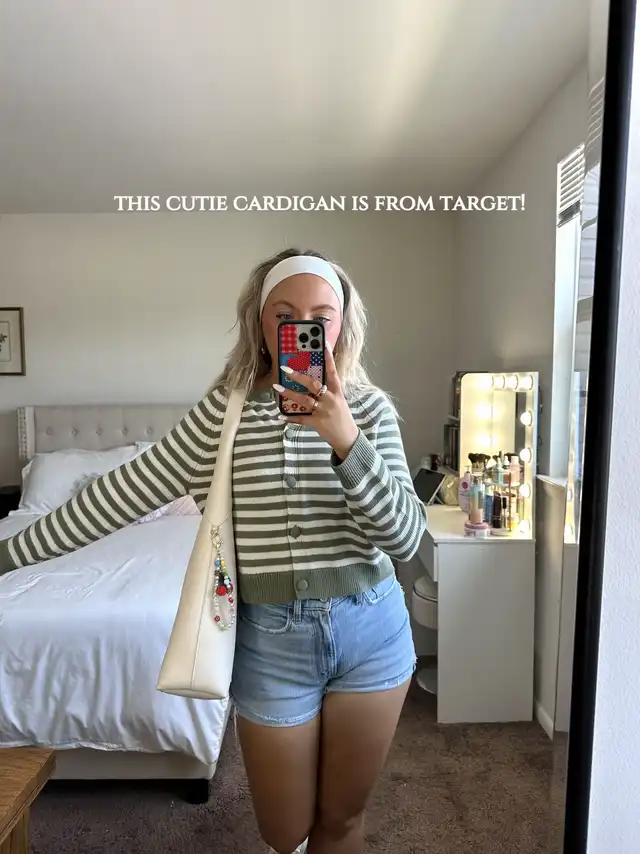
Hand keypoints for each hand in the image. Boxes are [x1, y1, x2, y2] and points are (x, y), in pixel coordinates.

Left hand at [273, 344, 359, 459]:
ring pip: (304, 400)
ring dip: (289, 393)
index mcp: (337, 392)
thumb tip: (312, 380)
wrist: (347, 437)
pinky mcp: (317, 423)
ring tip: (277, 387)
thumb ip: (328, 390)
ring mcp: (323, 411)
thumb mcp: (339, 400)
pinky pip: (301, 419)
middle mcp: (330, 399)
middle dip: (298, 376)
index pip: (332, 371)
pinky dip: (291, 418)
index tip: (323, 343)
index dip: (329, 357)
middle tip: (285, 369)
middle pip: (313, 384)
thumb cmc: (342, 416)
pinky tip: (281, 416)